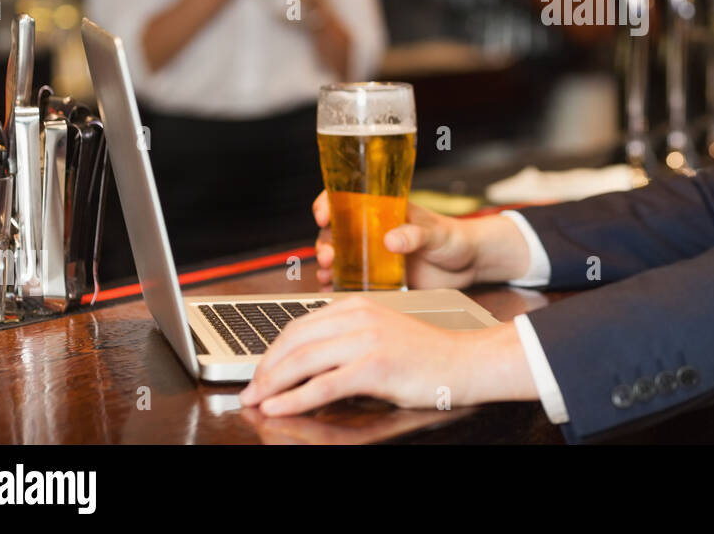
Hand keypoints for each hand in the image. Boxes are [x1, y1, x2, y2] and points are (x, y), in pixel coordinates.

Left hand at [238, 296, 471, 413]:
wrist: (464, 362)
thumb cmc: (425, 355)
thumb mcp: (379, 335)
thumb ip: (345, 340)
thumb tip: (304, 364)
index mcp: (357, 305)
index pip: (300, 324)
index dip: (272, 350)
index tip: (258, 371)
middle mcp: (360, 317)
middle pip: (295, 341)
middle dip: (265, 368)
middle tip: (249, 389)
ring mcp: (367, 340)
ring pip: (304, 361)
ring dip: (272, 384)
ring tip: (256, 400)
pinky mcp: (375, 366)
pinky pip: (324, 385)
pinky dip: (294, 399)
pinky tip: (278, 408)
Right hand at [312, 191, 479, 289]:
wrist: (468, 264)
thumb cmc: (453, 238)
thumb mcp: (435, 232)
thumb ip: (415, 234)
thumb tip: (391, 240)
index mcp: (384, 210)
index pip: (348, 199)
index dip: (329, 203)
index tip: (324, 215)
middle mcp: (373, 232)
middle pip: (336, 231)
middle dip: (325, 242)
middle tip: (328, 255)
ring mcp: (374, 255)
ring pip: (339, 256)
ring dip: (327, 264)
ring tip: (327, 273)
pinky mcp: (379, 279)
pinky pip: (351, 281)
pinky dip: (338, 285)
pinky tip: (332, 289)